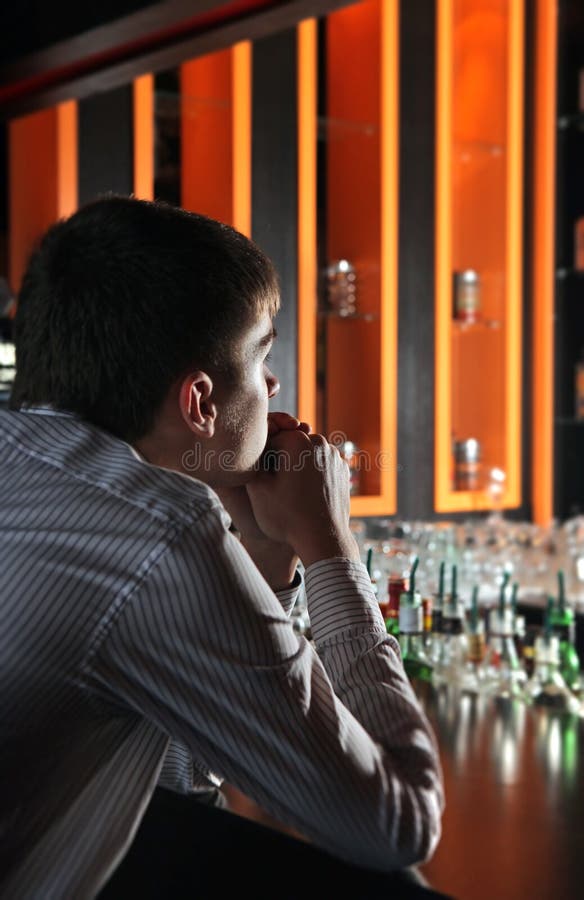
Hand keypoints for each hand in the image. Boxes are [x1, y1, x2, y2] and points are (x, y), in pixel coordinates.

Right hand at [246, 429, 359, 566]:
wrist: (322, 538)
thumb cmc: (287, 516)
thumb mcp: (257, 489)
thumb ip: (251, 462)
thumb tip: (251, 450)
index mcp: (297, 441)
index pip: (270, 439)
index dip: (262, 459)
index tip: (261, 479)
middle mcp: (319, 442)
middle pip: (290, 443)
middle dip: (281, 460)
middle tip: (274, 485)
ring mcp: (334, 455)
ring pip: (307, 453)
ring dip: (297, 466)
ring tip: (290, 490)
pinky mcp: (343, 469)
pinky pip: (321, 464)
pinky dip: (313, 473)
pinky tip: (306, 493)